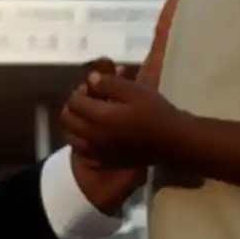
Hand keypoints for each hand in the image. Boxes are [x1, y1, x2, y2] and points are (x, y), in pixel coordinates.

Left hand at [63, 72, 184, 166]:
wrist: (172, 141)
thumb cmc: (155, 112)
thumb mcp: (134, 90)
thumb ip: (108, 83)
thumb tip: (91, 79)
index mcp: (99, 117)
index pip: (74, 101)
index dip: (81, 90)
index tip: (93, 86)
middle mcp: (93, 136)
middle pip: (67, 119)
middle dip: (74, 106)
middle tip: (88, 98)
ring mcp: (98, 151)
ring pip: (71, 136)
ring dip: (74, 123)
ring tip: (88, 115)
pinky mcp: (105, 160)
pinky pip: (83, 149)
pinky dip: (82, 139)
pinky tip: (95, 132)